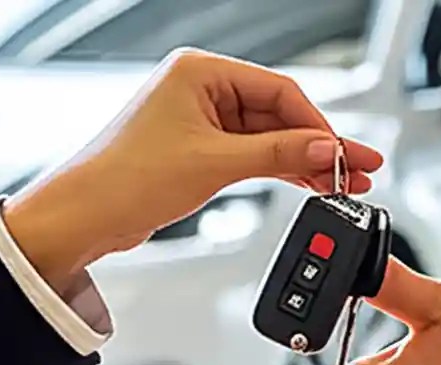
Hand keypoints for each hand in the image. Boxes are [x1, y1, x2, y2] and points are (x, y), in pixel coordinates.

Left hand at [2, 48, 382, 292]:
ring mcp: (198, 120)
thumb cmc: (124, 177)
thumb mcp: (216, 164)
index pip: (280, 92)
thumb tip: (326, 150)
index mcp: (199, 71)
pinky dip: (278, 170)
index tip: (347, 155)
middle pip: (279, 114)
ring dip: (303, 162)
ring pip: (268, 137)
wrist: (83, 217)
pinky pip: (251, 154)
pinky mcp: (197, 149)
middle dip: (318, 146)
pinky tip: (307, 183)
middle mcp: (199, 89)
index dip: (319, 126)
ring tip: (341, 184)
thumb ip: (279, 155)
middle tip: (357, 170)